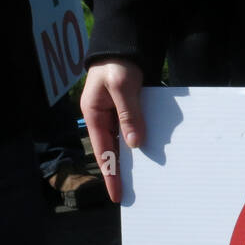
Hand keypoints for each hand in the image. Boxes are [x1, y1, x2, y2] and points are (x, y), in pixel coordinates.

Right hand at [81, 59, 145, 203]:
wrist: (125, 46)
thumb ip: (128, 114)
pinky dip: (140, 146)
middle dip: (119, 174)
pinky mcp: (127, 113)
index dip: (110, 175)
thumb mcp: (121, 87)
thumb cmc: (118, 63)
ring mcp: (114, 116)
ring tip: (142, 184)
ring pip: (123, 145)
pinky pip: (133, 133)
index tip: (117, 195)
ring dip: (132, 162)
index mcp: (94, 115)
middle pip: (111, 152)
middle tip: (129, 197)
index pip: (103, 152)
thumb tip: (135, 143)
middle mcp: (102, 119)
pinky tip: (150, 159)